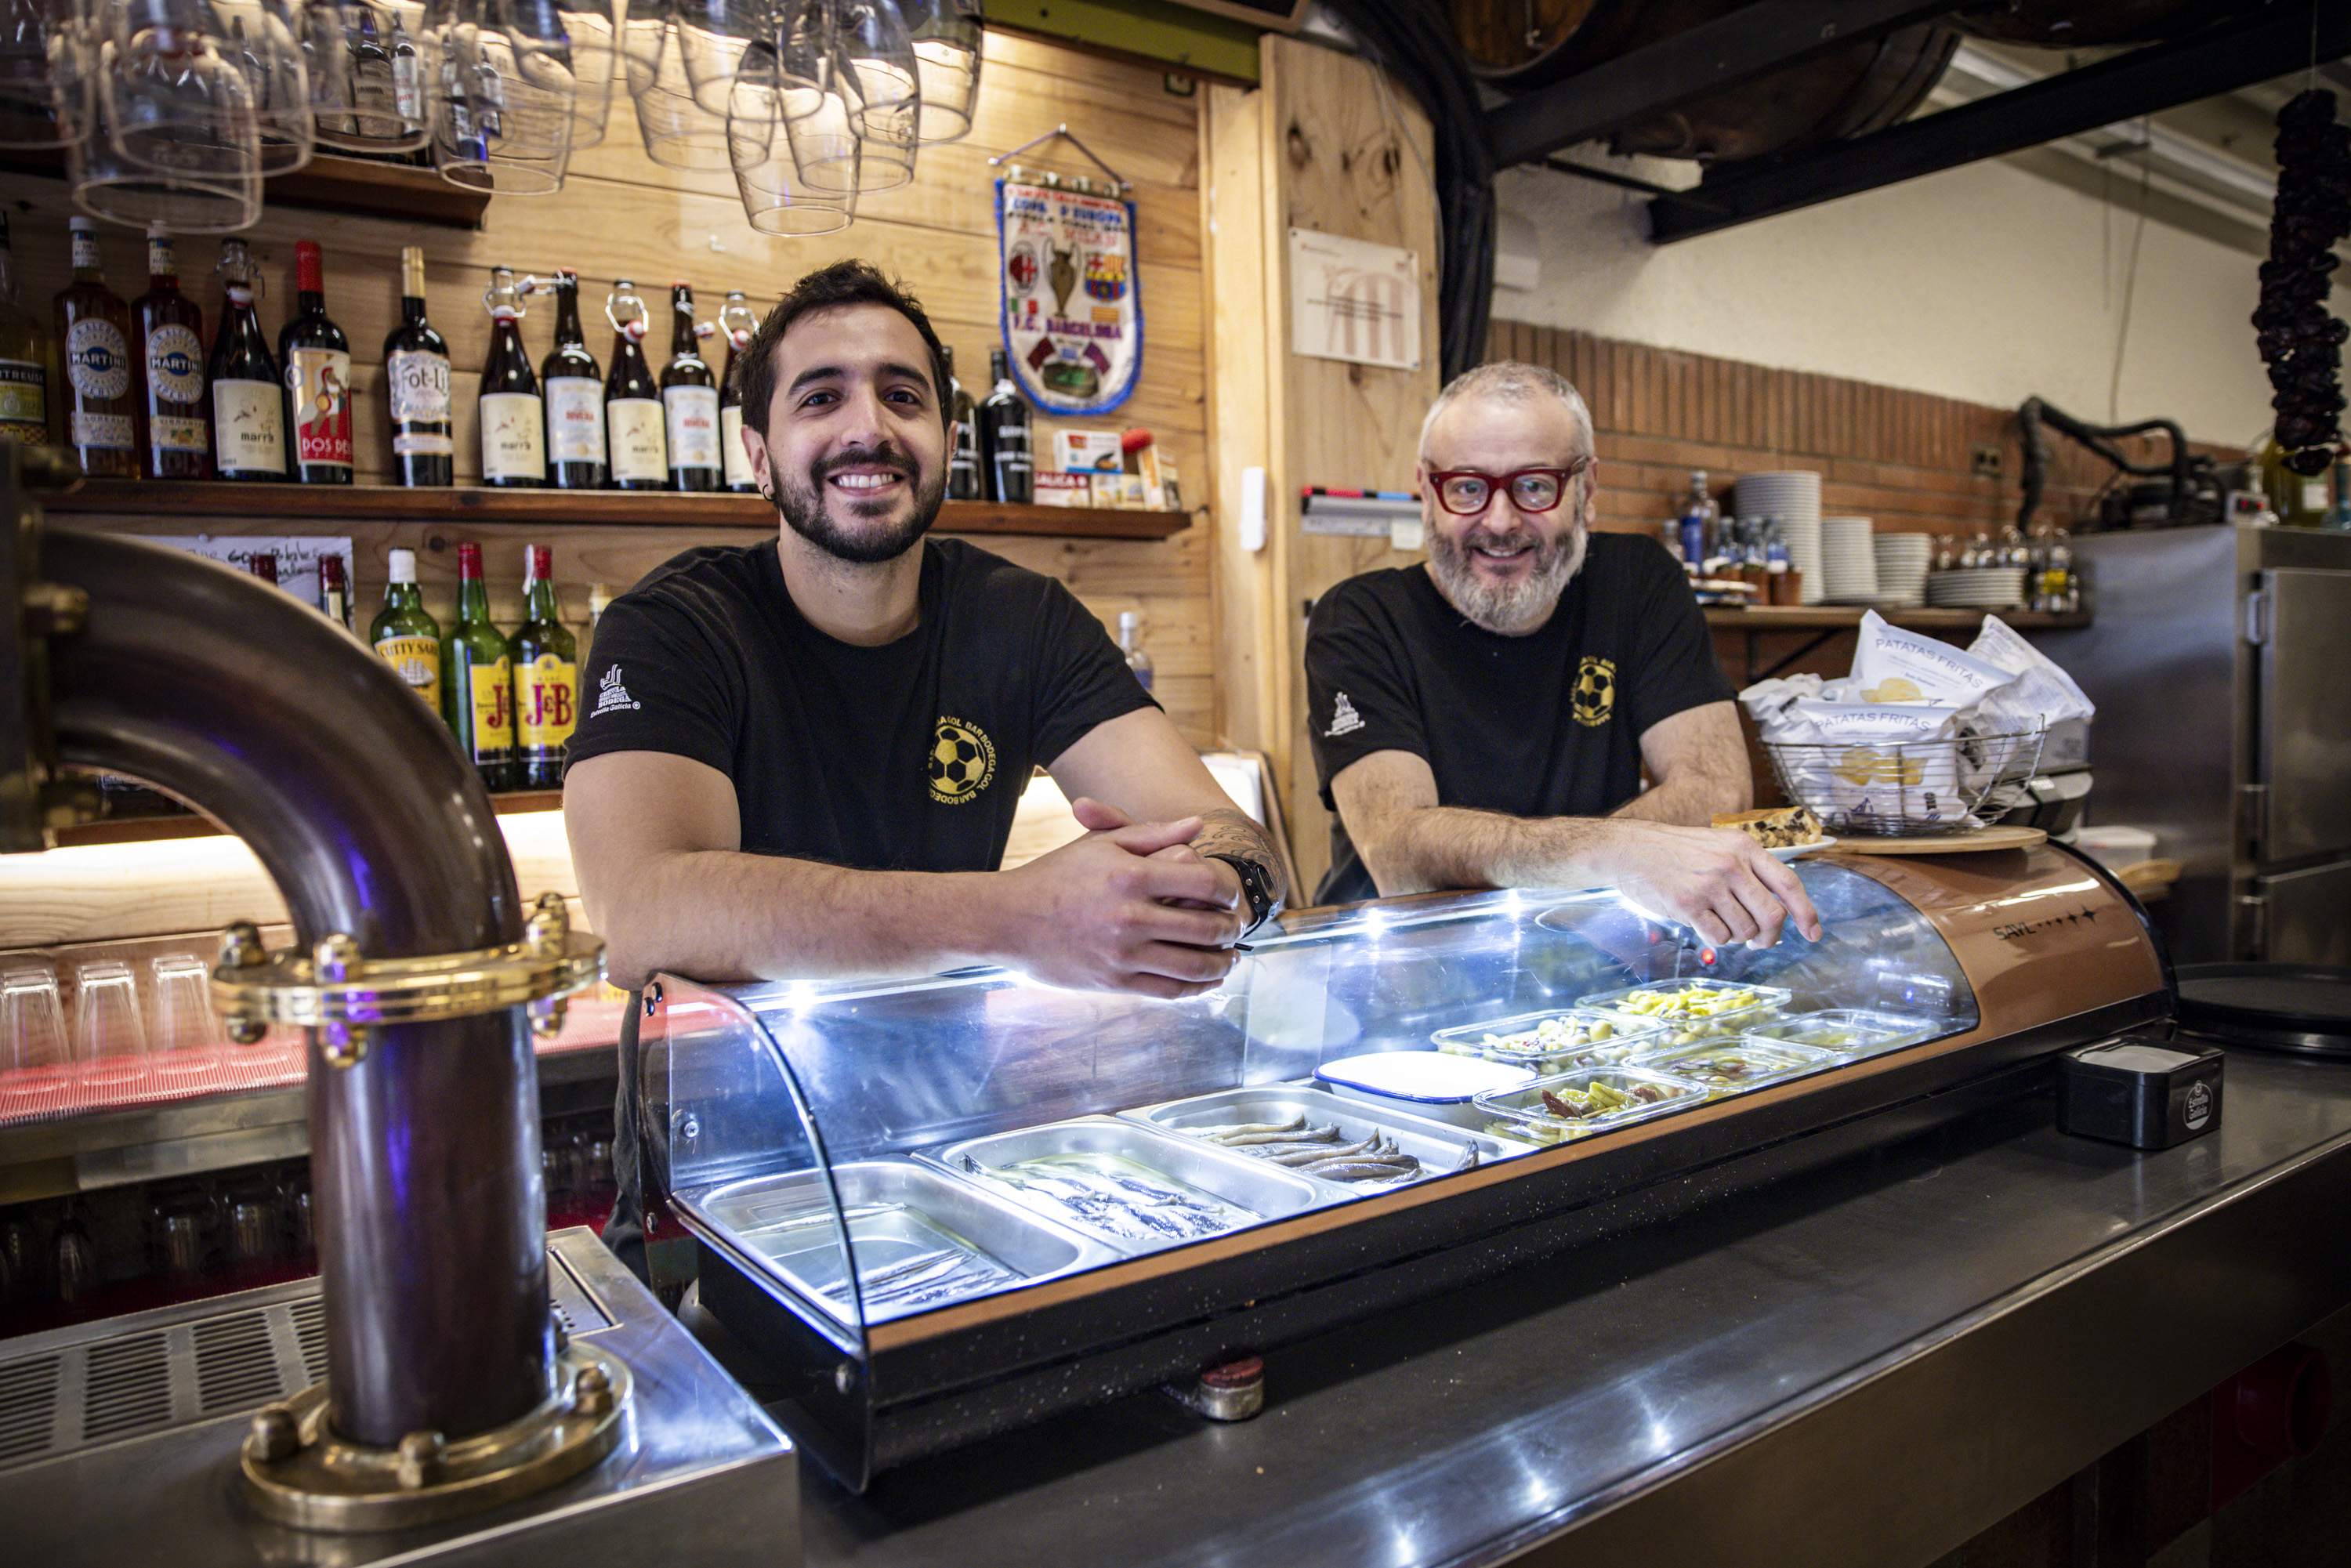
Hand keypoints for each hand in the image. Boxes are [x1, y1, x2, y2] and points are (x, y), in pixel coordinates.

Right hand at [992, 802, 1244, 997]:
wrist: (1007, 920)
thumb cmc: (1056, 876)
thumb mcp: (1101, 844)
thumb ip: (1153, 834)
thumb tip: (1199, 827)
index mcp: (1131, 876)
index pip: (1205, 882)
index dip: (1228, 890)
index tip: (1231, 895)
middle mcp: (1130, 917)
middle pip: (1207, 927)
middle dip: (1233, 928)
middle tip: (1239, 927)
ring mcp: (1122, 954)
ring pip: (1194, 965)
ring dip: (1223, 962)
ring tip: (1230, 956)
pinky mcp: (1114, 983)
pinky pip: (1170, 990)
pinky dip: (1198, 987)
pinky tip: (1207, 979)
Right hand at [1595, 822, 1824, 948]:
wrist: (1630, 849)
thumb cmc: (1676, 852)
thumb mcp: (1718, 846)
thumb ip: (1748, 869)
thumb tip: (1779, 909)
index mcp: (1744, 847)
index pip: (1788, 883)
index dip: (1806, 912)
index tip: (1814, 934)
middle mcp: (1731, 865)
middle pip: (1772, 915)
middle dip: (1770, 936)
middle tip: (1759, 941)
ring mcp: (1710, 885)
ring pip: (1744, 929)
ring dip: (1737, 936)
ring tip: (1719, 923)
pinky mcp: (1688, 905)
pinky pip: (1719, 937)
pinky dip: (1716, 939)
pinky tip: (1703, 925)